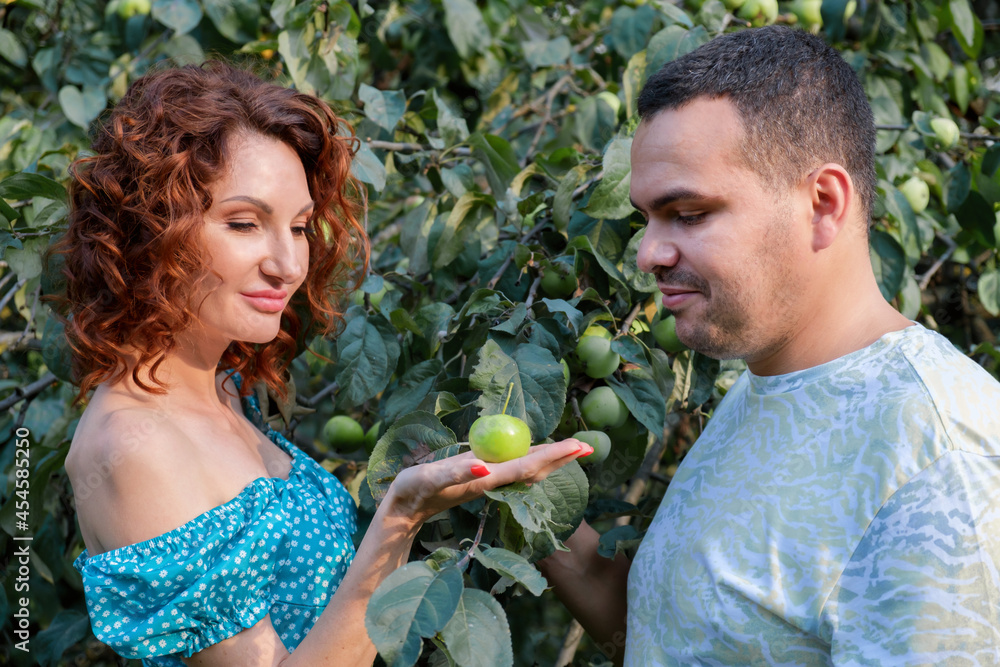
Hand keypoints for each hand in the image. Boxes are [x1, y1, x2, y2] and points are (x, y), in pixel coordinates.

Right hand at [382, 438, 591, 525]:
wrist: (405, 510)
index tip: (578, 446)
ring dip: (551, 460)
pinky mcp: (482, 479)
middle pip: (536, 469)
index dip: (554, 456)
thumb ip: (457, 472)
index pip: (528, 466)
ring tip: (571, 450)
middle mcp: (493, 482)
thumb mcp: (431, 478)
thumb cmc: (415, 490)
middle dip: (562, 458)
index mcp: (487, 480)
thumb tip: (485, 467)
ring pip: (528, 470)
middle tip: (588, 446)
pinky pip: (514, 467)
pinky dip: (532, 459)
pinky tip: (537, 453)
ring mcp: (489, 482)